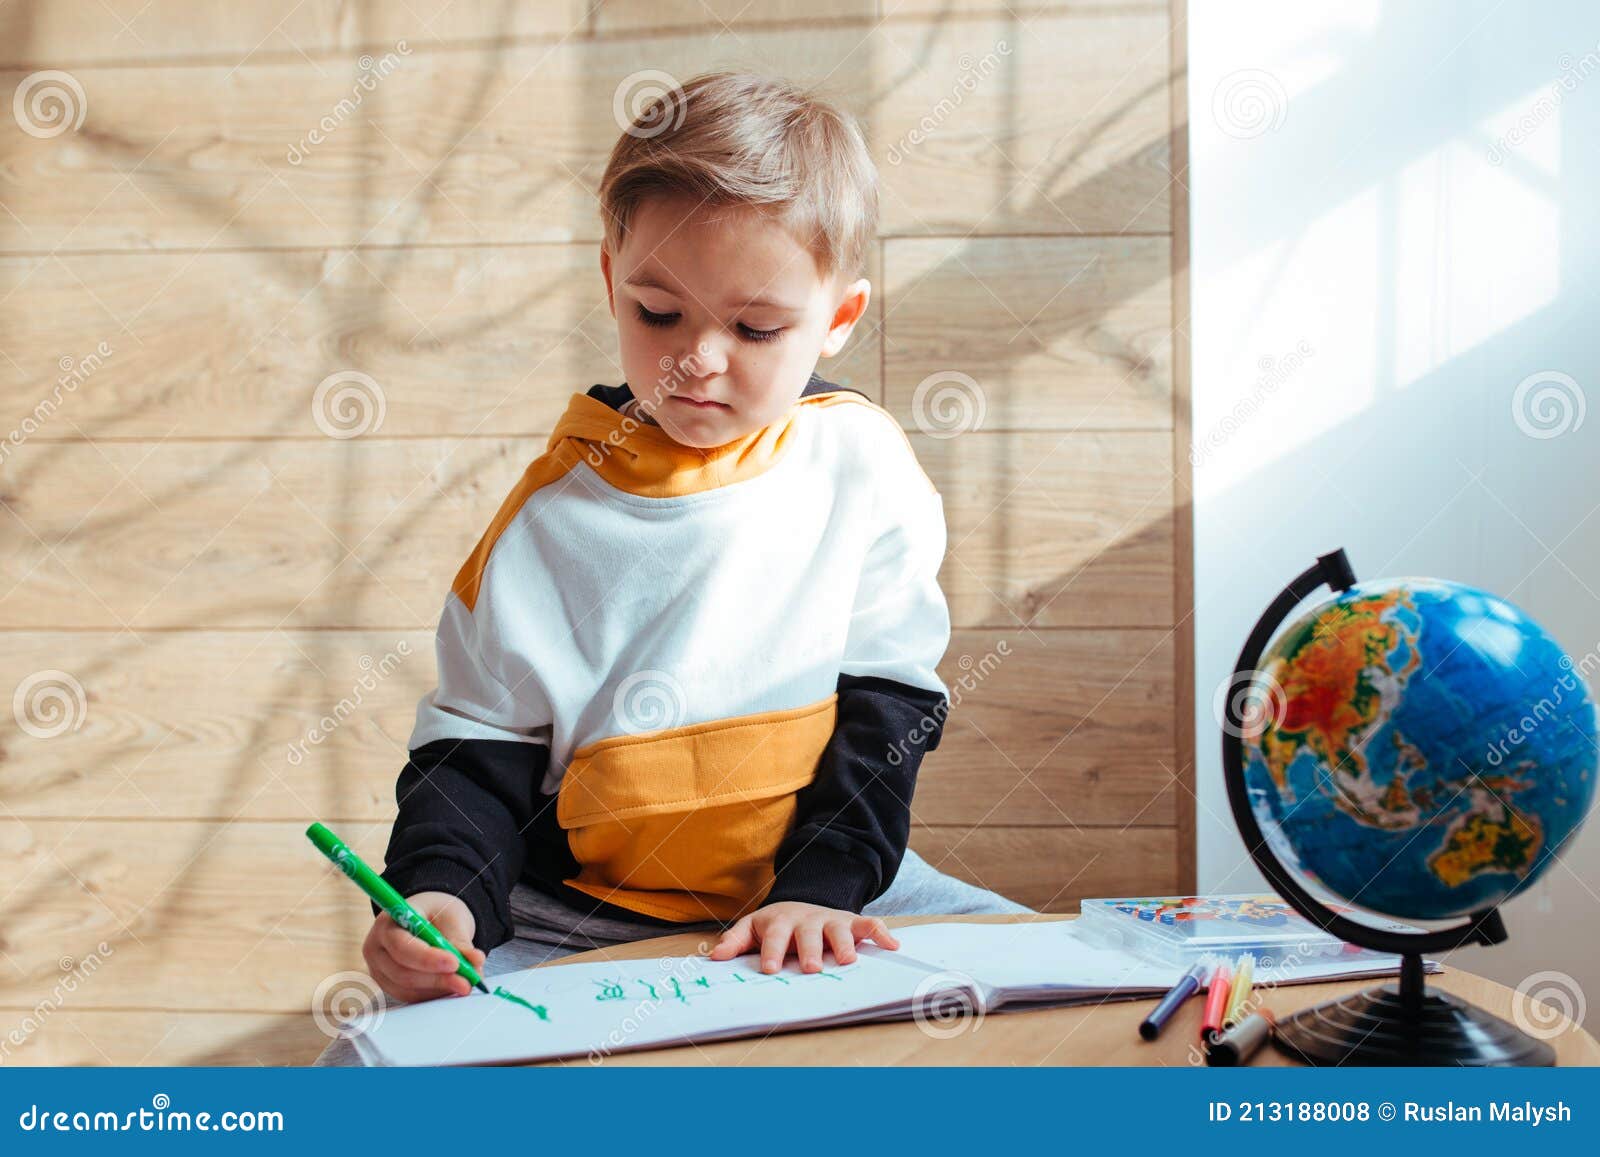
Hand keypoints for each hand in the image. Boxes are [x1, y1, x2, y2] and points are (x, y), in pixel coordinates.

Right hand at [362, 891, 486, 1002]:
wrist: (426, 917)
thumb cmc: (436, 913)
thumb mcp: (451, 918)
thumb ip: (461, 941)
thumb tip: (476, 962)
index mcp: (388, 922)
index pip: (401, 946)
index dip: (427, 958)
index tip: (455, 962)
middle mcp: (376, 947)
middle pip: (402, 972)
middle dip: (438, 979)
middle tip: (467, 981)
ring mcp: (379, 969)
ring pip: (406, 988)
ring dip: (438, 989)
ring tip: (464, 984)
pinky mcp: (388, 984)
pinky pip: (409, 996)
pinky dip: (432, 995)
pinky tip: (450, 987)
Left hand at [706, 901, 899, 973]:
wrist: (803, 903)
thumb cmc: (776, 925)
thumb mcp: (752, 928)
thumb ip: (735, 942)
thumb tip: (713, 957)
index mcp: (780, 921)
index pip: (774, 936)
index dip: (771, 951)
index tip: (768, 968)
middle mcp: (807, 919)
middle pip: (808, 933)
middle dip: (810, 949)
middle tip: (811, 968)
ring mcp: (831, 920)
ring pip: (840, 928)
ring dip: (844, 943)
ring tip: (847, 961)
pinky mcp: (852, 922)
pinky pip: (869, 924)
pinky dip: (881, 933)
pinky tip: (892, 946)